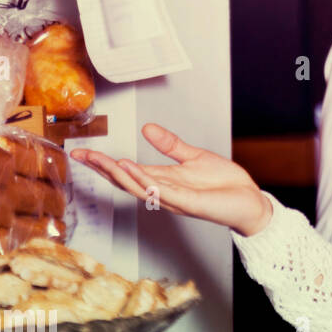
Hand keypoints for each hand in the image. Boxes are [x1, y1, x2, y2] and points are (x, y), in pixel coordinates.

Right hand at [70, 124, 273, 236]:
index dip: (103, 162)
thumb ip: (171, 144)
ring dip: (118, 173)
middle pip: (125, 180)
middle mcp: (164, 191)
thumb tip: (148, 128)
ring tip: (101, 159)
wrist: (251, 201)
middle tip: (80, 154)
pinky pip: (161, 191)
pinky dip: (144, 179)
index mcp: (163, 179)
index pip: (126, 171)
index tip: (81, 152)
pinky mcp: (188, 202)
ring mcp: (174, 198)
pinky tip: (130, 167)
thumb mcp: (195, 157)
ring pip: (138, 187)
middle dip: (102, 168)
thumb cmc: (225, 184)